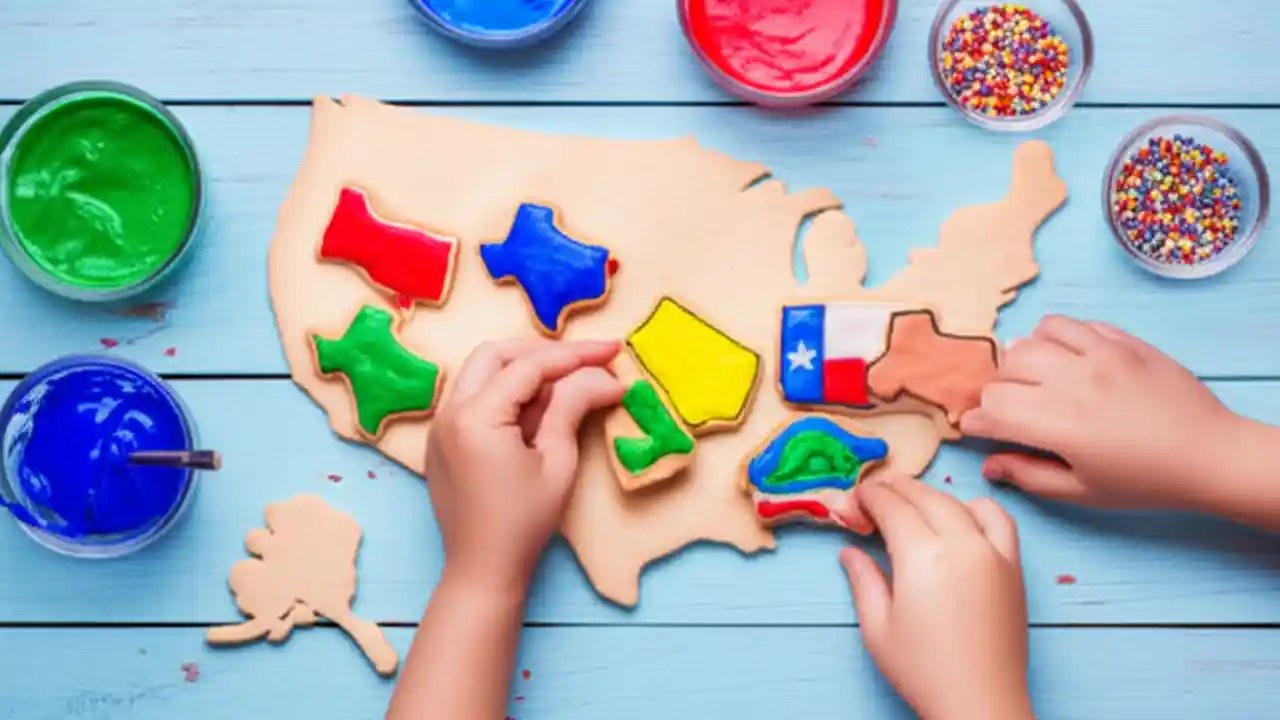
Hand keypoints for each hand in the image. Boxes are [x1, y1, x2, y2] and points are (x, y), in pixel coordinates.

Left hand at [424, 338, 624, 592]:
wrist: (482, 570)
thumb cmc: (524, 522)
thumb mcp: (557, 461)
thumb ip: (573, 407)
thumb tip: (605, 376)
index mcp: (476, 416)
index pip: (529, 366)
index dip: (575, 355)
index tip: (612, 351)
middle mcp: (449, 412)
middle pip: (496, 355)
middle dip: (543, 352)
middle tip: (585, 361)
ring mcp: (441, 426)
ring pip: (481, 373)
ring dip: (523, 368)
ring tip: (567, 381)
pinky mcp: (443, 441)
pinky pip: (474, 398)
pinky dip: (506, 391)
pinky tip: (538, 407)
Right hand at [838, 477, 1031, 719]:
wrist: (981, 702)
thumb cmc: (923, 672)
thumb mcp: (878, 629)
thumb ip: (863, 581)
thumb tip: (849, 551)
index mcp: (922, 558)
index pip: (892, 507)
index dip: (869, 498)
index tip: (854, 500)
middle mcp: (960, 545)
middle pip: (924, 497)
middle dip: (895, 489)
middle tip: (874, 494)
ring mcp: (993, 553)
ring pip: (958, 502)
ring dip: (931, 494)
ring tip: (911, 503)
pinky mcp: (1013, 567)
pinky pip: (998, 519)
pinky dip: (976, 508)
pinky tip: (960, 516)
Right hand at [959, 315, 1241, 511]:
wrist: (1209, 454)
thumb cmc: (1145, 481)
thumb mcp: (1083, 492)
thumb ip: (1030, 476)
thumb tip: (989, 465)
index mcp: (1059, 425)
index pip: (992, 409)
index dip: (976, 421)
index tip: (977, 429)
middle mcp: (1072, 382)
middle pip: (1005, 369)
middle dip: (996, 391)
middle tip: (1009, 409)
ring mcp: (1098, 355)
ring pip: (1031, 339)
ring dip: (1021, 360)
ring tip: (1032, 378)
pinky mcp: (1120, 341)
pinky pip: (1069, 323)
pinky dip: (1053, 336)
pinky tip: (1063, 357)